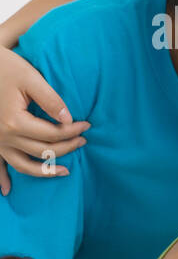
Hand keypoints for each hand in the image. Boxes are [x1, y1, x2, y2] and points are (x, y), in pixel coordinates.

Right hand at [0, 46, 87, 194]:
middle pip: (42, 150)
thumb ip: (51, 99)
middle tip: (83, 140)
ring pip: (22, 164)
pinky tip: (7, 191)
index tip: (87, 125)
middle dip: (67, 147)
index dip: (73, 131)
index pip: (53, 134)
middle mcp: (3, 136)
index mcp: (15, 122)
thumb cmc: (3, 67)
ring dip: (44, 171)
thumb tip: (69, 119)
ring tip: (65, 171)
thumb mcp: (29, 77)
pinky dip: (1, 178)